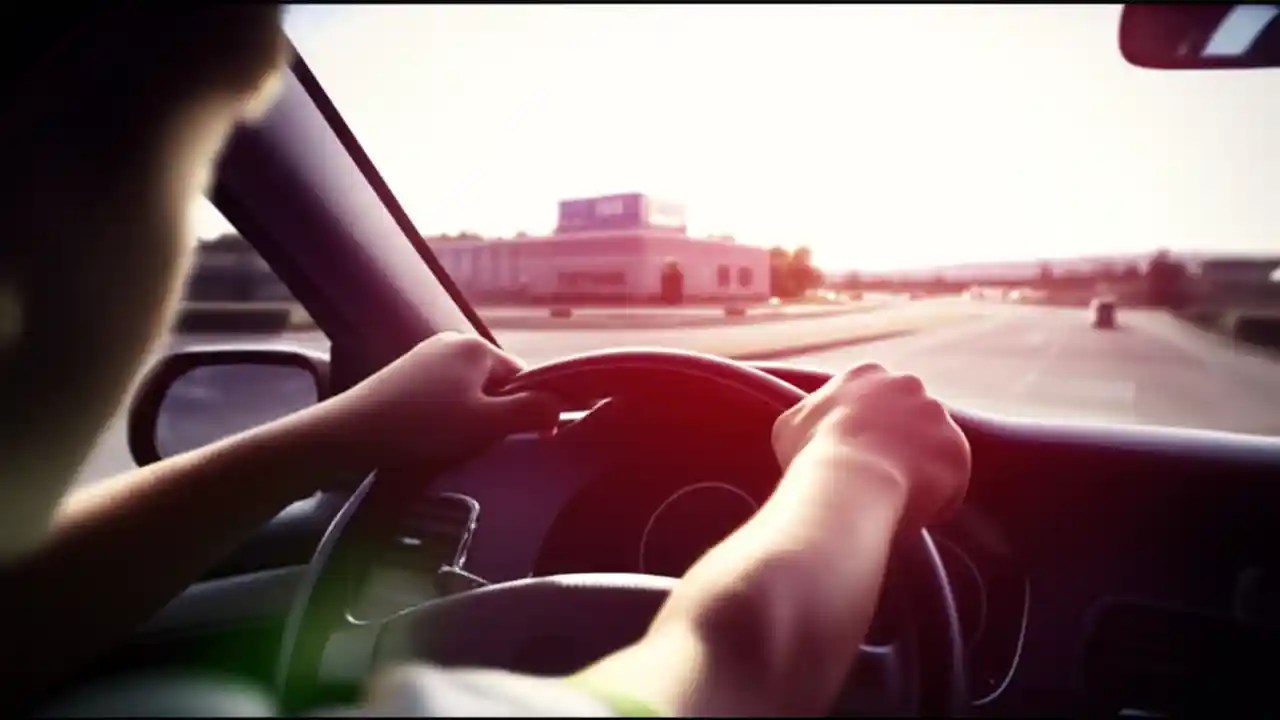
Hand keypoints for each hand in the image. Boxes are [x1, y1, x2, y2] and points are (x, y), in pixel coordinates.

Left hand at [321, 331, 561, 467]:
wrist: (349, 434)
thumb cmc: (423, 427)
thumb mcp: (486, 424)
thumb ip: (530, 413)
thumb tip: (559, 407)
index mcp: (476, 345)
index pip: (523, 378)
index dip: (525, 412)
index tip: (514, 441)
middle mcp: (452, 341)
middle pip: (495, 385)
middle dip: (492, 416)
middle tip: (475, 445)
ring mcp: (425, 356)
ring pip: (468, 394)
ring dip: (467, 421)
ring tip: (448, 445)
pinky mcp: (404, 374)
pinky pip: (443, 397)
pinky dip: (443, 419)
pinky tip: (427, 439)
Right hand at [771, 363, 969, 527]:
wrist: (849, 480)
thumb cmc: (812, 455)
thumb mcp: (789, 426)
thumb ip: (809, 416)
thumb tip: (812, 424)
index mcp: (865, 374)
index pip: (875, 398)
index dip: (868, 427)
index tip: (859, 451)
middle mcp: (907, 385)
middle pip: (910, 416)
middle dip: (900, 442)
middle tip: (879, 476)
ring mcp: (937, 416)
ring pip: (933, 447)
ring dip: (921, 469)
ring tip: (896, 499)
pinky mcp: (957, 450)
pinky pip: (951, 480)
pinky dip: (937, 498)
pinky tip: (912, 513)